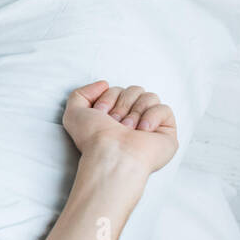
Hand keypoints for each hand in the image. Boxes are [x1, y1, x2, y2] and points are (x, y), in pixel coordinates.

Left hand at [61, 81, 177, 175]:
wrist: (112, 154)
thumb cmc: (93, 139)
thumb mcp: (73, 113)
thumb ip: (80, 93)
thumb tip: (104, 84)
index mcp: (113, 115)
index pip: (118, 89)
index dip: (108, 98)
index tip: (101, 114)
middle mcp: (132, 119)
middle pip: (135, 90)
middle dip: (122, 104)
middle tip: (115, 123)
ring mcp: (150, 125)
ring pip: (150, 96)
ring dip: (135, 111)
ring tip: (128, 129)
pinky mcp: (166, 132)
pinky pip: (164, 109)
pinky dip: (152, 117)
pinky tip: (144, 131)